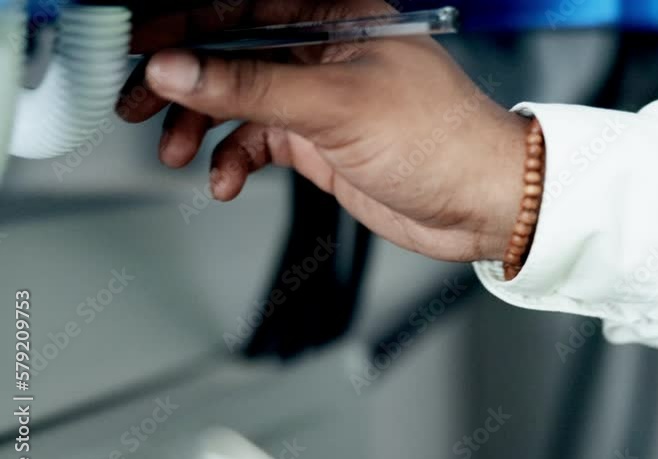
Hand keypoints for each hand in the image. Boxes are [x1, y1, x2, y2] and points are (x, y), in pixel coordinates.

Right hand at [118, 0, 528, 261]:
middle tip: (137, 103)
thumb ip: (252, 87)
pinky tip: (225, 180)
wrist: (484, 205)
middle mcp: (325, 54)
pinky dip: (235, 161)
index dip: (184, 26)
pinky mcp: (322, 145)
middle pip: (232, 55)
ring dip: (202, 126)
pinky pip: (260, 143)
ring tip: (177, 150)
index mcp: (336, 19)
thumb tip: (178, 67)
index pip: (241, 9)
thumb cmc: (444, 141)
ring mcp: (321, 101)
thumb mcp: (338, 107)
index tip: (137, 48)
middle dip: (182, 81)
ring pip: (240, 102)